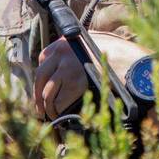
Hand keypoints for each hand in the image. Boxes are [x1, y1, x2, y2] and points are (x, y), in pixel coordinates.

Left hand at [33, 33, 158, 147]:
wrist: (122, 57)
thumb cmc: (106, 54)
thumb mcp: (84, 46)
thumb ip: (69, 54)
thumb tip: (56, 73)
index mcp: (60, 44)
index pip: (41, 62)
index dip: (40, 81)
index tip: (40, 91)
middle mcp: (60, 54)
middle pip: (39, 78)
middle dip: (37, 96)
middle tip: (39, 109)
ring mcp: (66, 68)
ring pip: (47, 92)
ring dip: (47, 107)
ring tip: (49, 114)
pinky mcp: (74, 83)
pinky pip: (59, 101)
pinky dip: (57, 110)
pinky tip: (59, 114)